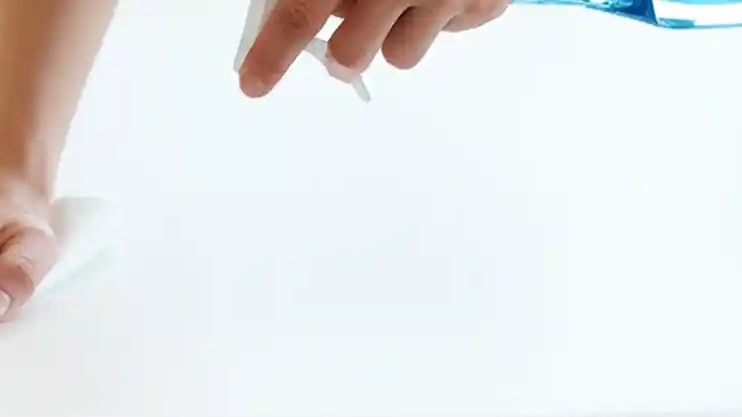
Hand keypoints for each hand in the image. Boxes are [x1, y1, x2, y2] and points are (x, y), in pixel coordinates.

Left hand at [239, 0, 508, 96]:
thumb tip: (279, 8)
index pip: (301, 13)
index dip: (273, 52)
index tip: (253, 83)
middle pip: (351, 54)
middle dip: (343, 45)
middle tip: (351, 15)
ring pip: (402, 53)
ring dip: (397, 29)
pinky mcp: (489, 1)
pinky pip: (449, 32)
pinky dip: (442, 11)